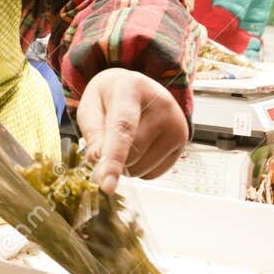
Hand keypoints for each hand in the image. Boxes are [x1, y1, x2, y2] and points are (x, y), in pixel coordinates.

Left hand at [77, 69, 189, 192]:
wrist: (137, 88)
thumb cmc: (109, 99)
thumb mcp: (90, 108)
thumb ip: (92, 134)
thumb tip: (99, 162)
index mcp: (131, 89)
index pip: (122, 129)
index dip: (113, 159)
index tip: (107, 185)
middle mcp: (162, 104)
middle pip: (130, 154)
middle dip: (111, 157)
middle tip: (109, 134)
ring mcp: (176, 124)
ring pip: (140, 168)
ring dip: (126, 164)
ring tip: (129, 137)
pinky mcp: (182, 141)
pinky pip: (152, 174)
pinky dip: (139, 168)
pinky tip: (142, 145)